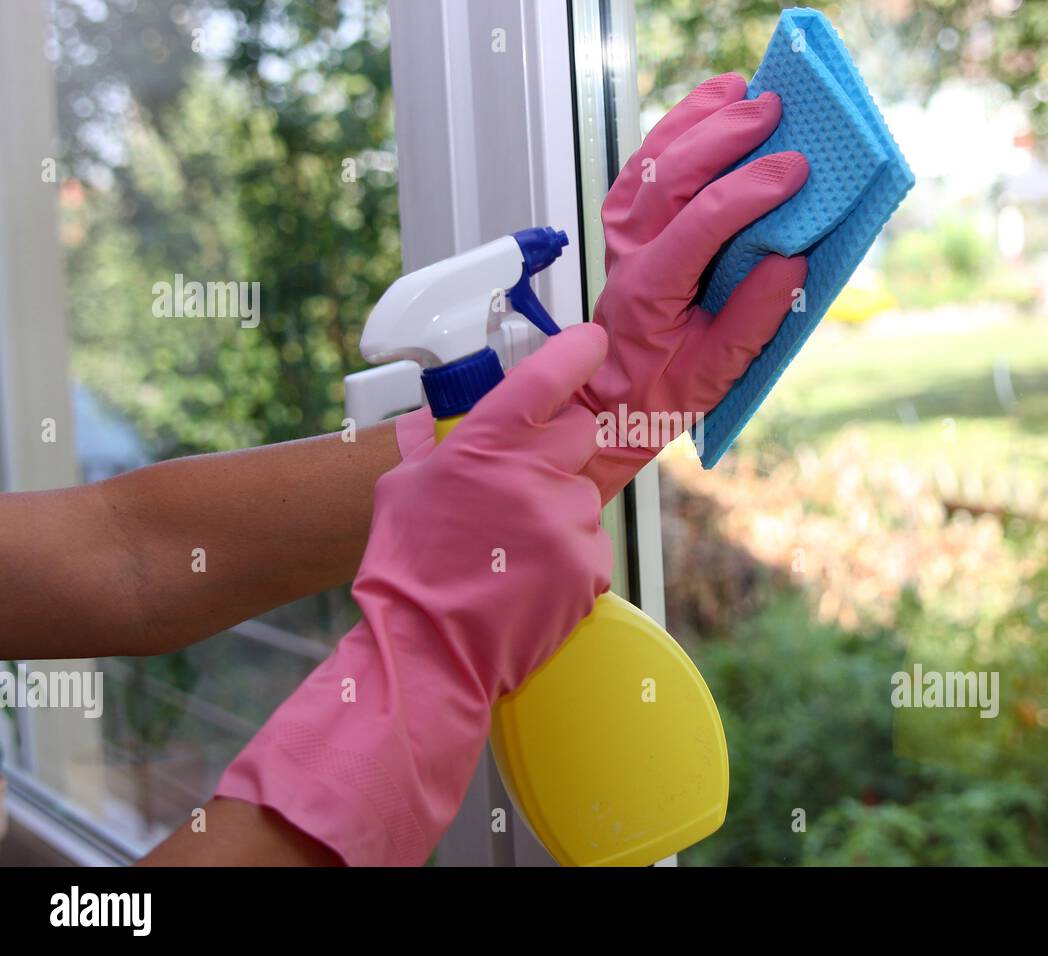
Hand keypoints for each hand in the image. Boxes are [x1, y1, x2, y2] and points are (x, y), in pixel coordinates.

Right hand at [217, 325, 611, 865]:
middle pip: (580, 432)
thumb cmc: (406, 569)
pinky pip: (593, 544)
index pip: (545, 377)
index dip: (575, 352)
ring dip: (560, 513)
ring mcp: (564, 523)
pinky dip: (571, 558)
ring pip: (584, 494)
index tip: (592, 342)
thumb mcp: (401, 492)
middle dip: (557, 451)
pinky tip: (531, 578)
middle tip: (523, 486)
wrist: (426, 651)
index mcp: (484, 446)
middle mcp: (531, 476)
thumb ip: (425, 448)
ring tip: (515, 550)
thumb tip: (425, 420)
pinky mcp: (587, 566)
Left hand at [576, 73, 809, 500]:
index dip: (751, 190)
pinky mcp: (624, 230)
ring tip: (739, 90)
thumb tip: (793, 259)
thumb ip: (755, 318)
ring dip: (693, 120)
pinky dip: (671, 134)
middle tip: (772, 108)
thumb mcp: (716, 374)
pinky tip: (702, 113)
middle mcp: (629, 254)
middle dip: (723, 135)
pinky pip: (642, 170)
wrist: (610, 404)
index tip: (798, 168)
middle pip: (671, 176)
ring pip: (650, 162)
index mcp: (651, 289)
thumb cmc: (662, 394)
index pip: (702, 223)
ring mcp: (621, 237)